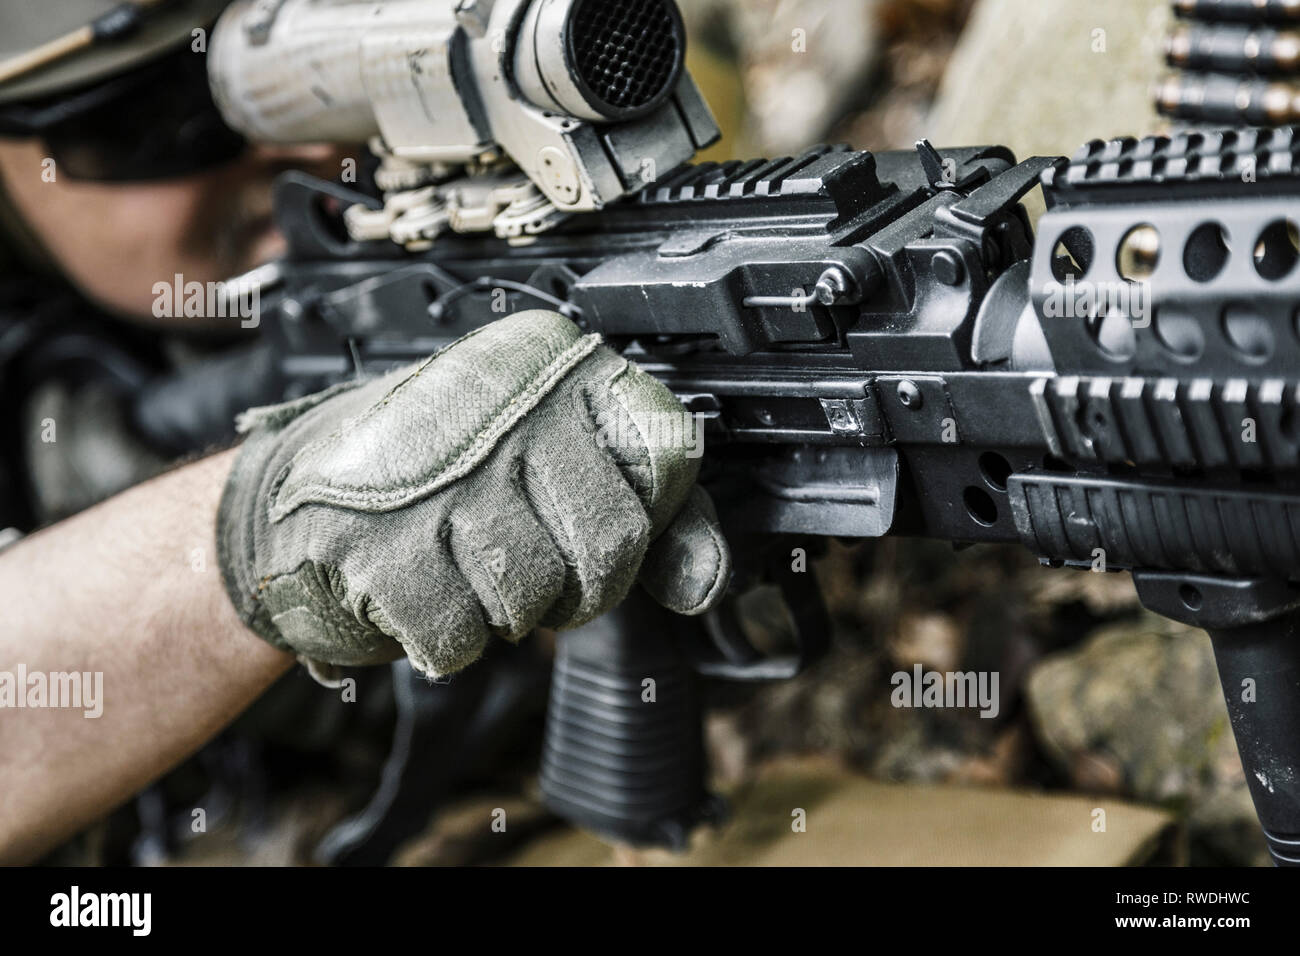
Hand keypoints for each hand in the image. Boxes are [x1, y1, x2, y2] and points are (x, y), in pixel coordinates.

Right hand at [216, 310, 729, 678]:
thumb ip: (645, 520)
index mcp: (553, 361)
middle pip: (613, 542)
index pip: (666, 451)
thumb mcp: (548, 475)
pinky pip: (461, 637)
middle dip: (576, 586)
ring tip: (457, 564)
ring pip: (537, 595)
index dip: (643, 513)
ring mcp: (436, 472)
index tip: (586, 515)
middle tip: (525, 565)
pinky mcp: (378, 544)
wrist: (290, 503)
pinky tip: (415, 589)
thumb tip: (709, 581)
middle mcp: (500, 399)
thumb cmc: (437, 486)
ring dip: (502, 611)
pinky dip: (443, 639)